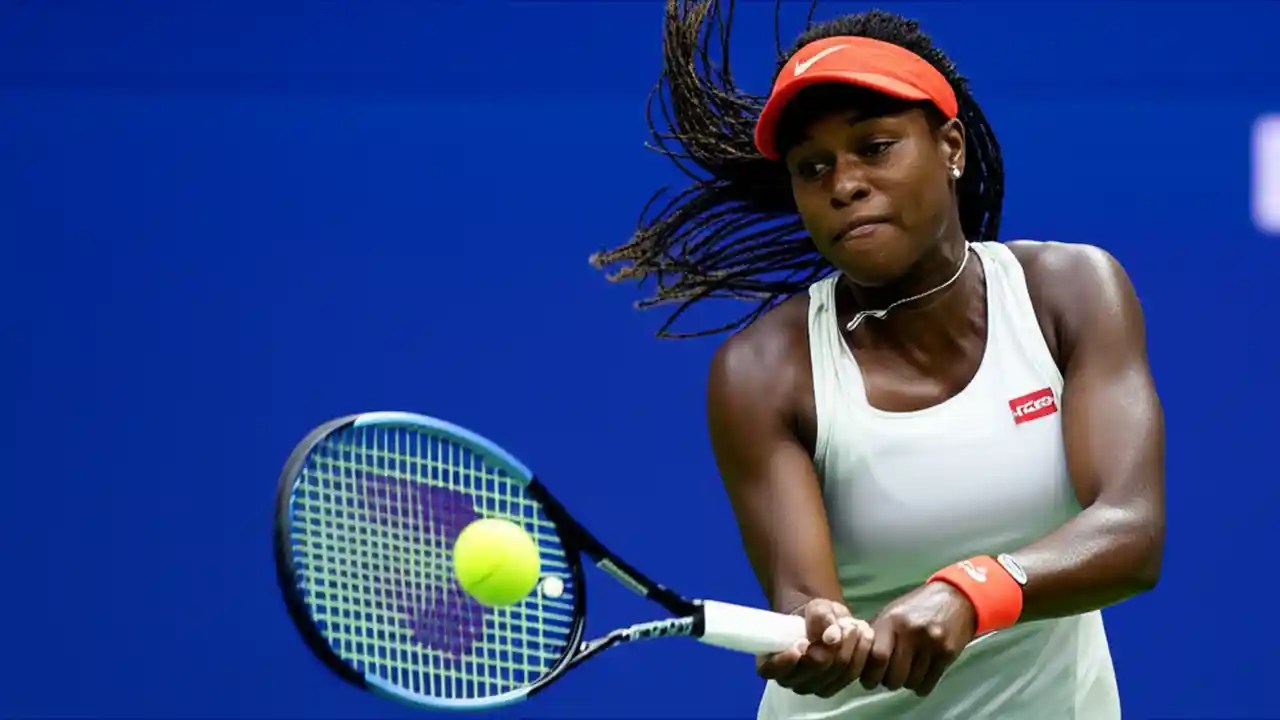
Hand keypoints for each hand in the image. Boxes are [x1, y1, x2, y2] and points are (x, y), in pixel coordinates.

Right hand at [756, 598, 875, 697]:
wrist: (826, 623)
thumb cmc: (812, 616)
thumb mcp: (815, 607)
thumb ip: (819, 617)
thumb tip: (831, 636)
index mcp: (773, 660)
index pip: (770, 670)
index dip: (784, 662)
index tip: (800, 644)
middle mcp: (791, 680)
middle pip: (813, 670)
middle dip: (832, 646)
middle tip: (845, 625)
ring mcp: (813, 687)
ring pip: (836, 673)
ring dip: (850, 648)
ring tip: (855, 627)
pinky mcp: (835, 687)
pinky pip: (851, 676)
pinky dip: (861, 655)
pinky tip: (864, 637)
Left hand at [858, 582, 977, 696]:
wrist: (955, 597)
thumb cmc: (916, 608)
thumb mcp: (892, 613)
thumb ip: (876, 634)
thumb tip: (857, 659)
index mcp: (892, 621)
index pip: (876, 656)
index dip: (869, 673)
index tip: (869, 677)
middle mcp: (911, 632)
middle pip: (893, 675)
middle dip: (887, 682)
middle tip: (888, 677)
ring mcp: (931, 643)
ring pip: (910, 682)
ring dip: (905, 683)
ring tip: (906, 672)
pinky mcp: (947, 653)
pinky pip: (927, 684)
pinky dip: (920, 686)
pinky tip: (920, 675)